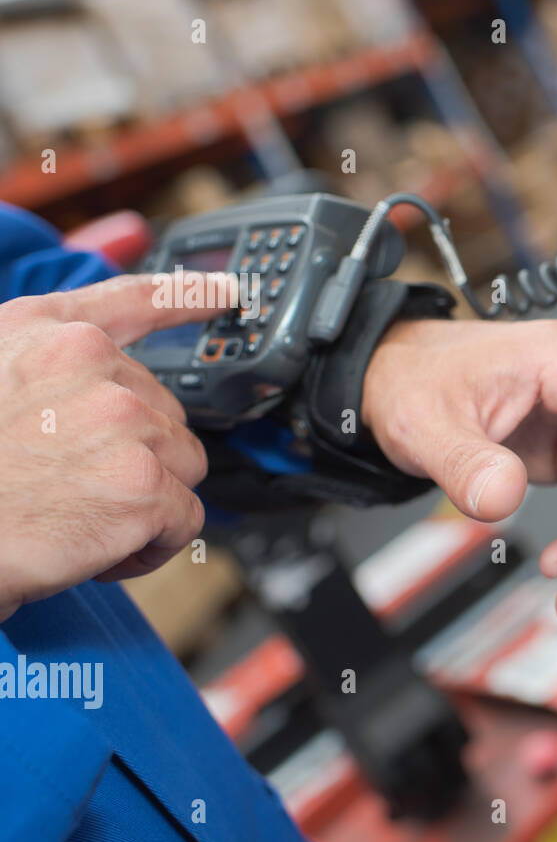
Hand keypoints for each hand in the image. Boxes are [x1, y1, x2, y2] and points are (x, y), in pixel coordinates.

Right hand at [0, 273, 235, 619]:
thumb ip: (44, 369)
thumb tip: (103, 392)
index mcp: (44, 332)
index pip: (133, 300)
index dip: (188, 295)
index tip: (228, 290)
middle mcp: (90, 363)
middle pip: (164, 412)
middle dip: (132, 457)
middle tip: (67, 487)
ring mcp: (123, 420)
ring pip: (182, 464)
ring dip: (143, 502)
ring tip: (75, 518)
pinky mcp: (145, 484)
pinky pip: (184, 519)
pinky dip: (148, 547)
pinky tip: (93, 551)